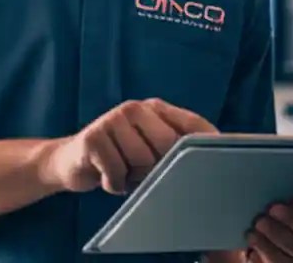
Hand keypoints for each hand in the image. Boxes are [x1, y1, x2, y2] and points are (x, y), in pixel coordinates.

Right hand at [43, 98, 216, 194]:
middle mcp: (135, 109)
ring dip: (134, 178)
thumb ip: (172, 148)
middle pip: (168, 144)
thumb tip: (207, 164)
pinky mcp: (93, 138)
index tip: (222, 163)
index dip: (209, 142)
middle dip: (161, 167)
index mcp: (154, 109)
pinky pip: (116, 173)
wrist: (70, 161)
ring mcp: (112, 120)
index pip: (192, 123)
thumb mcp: (148, 150)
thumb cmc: (119, 158)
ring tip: (124, 173)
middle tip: (146, 174)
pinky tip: (107, 177)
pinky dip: (114, 184)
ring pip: (143, 161)